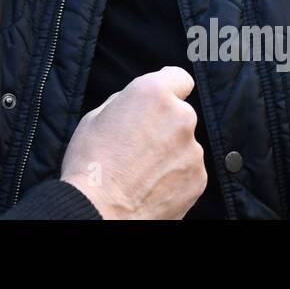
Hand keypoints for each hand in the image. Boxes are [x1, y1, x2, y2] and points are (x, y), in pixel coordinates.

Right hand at [59, 66, 207, 218]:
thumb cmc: (90, 163)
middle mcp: (180, 117)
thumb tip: (137, 105)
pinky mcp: (199, 179)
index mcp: (153, 93)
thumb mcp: (95, 117)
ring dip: (169, 152)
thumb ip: (125, 103)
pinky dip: (175, 175)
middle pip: (180, 113)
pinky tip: (151, 185)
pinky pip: (188, 169)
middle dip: (164, 124)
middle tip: (139, 143)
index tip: (160, 100)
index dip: (169, 88)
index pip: (179, 78)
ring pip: (184, 144)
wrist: (99, 211)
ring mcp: (193, 150)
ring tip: (142, 170)